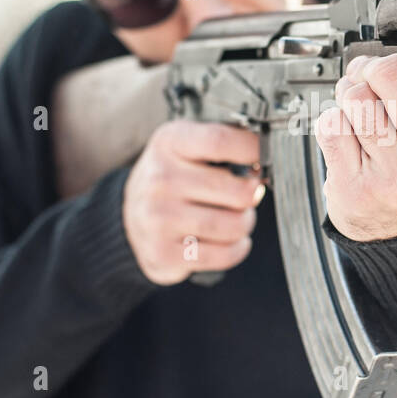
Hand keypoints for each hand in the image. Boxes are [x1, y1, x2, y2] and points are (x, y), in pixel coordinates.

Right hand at [123, 121, 265, 284]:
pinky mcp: (163, 254)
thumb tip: (267, 159)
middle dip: (253, 195)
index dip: (253, 149)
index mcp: (169, 143)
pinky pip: (222, 255)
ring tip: (238, 218)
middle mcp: (160, 179)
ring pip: (232, 226)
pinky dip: (236, 249)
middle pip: (236, 191)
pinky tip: (232, 241)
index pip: (219, 141)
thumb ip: (222, 145)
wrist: (129, 218)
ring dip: (245, 223)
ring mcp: (158, 219)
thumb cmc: (172, 179)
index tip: (265, 156)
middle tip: (250, 195)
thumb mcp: (186, 147)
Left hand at [314, 47, 396, 241]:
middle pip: (393, 82)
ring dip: (355, 89)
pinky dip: (336, 114)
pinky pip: (331, 123)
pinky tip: (352, 126)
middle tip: (384, 74)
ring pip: (357, 98)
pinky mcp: (354, 188)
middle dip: (382, 65)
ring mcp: (393, 180)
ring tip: (367, 101)